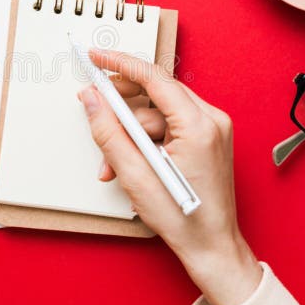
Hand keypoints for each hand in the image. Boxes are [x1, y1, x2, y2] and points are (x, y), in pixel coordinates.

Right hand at [78, 50, 261, 304]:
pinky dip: (145, 140)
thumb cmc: (183, 219)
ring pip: (158, 112)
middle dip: (121, 107)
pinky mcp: (207, 139)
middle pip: (155, 93)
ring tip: (111, 164)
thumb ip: (108, 132)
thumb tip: (92, 100)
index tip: (96, 57)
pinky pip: (168, 125)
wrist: (212, 247)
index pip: (154, 78)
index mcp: (198, 126)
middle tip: (95, 110)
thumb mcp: (134, 176)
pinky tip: (131, 163)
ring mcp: (212, 129)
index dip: (120, 64)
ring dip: (130, 133)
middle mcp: (211, 120)